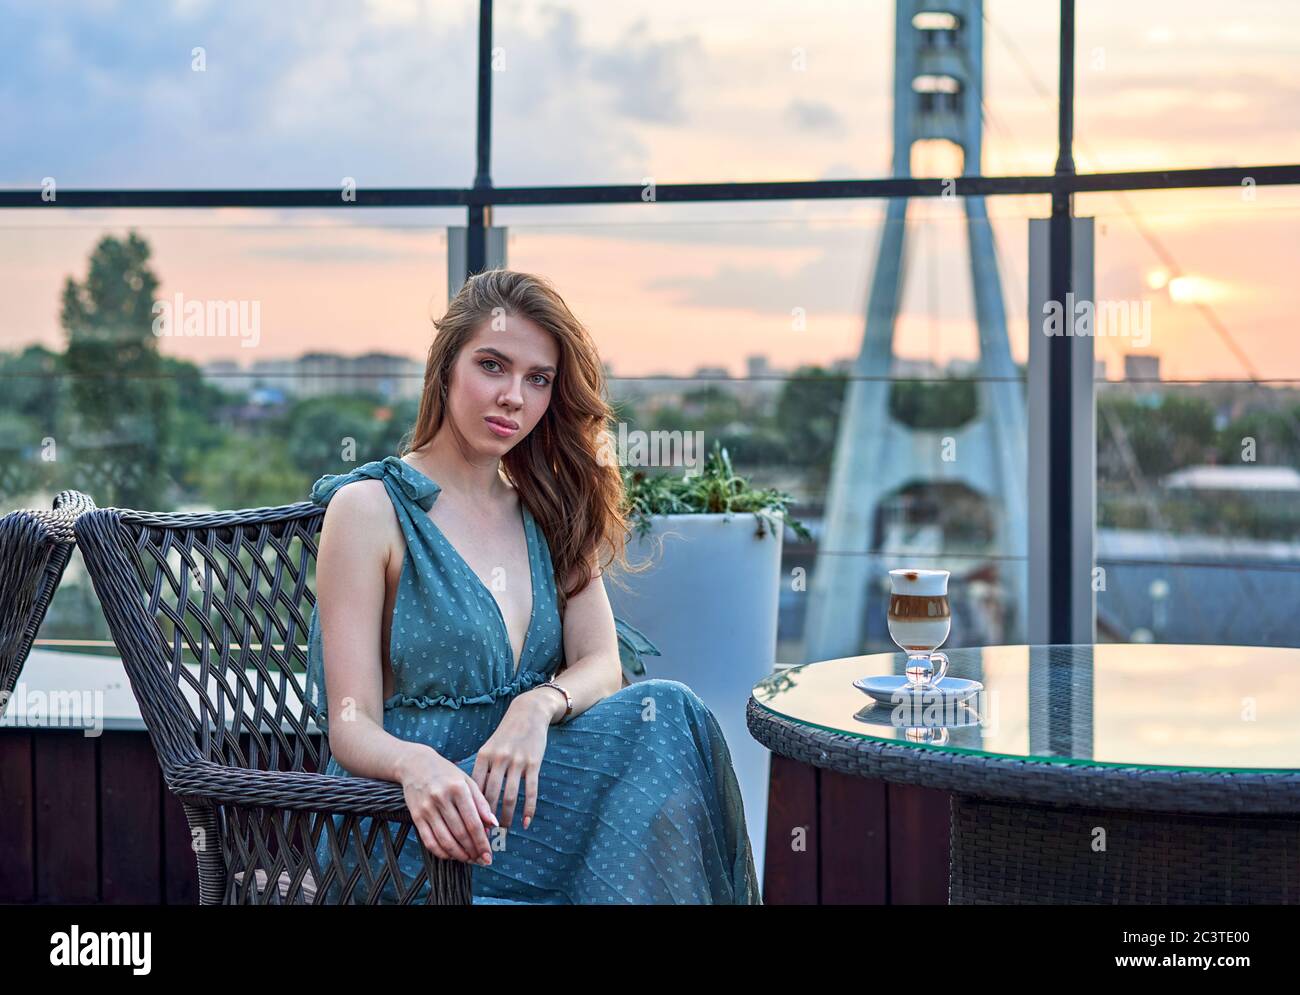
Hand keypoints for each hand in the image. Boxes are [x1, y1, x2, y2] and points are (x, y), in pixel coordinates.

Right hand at [399, 747, 498, 865]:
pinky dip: (441, 852)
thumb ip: (481, 803)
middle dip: (473, 851)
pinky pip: (429, 841)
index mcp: (458, 788)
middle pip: (460, 833)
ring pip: (445, 840)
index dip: (482, 842)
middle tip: (482, 860)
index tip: (489, 854)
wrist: (415, 764)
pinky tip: (451, 855)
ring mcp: (427, 808)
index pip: (473, 822)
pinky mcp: (416, 816)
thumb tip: (494, 825)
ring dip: (459, 855)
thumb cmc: (446, 774)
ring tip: (469, 859)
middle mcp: (441, 798)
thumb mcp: (467, 781)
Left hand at [470, 694, 552, 831]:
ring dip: (507, 817)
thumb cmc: (506, 734)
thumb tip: (471, 799)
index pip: (475, 789)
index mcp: (484, 757)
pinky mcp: (533, 763)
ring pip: (510, 797)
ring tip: (504, 829)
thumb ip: (481, 770)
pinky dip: (528, 809)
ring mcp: (517, 762)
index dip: (471, 809)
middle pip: (490, 796)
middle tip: (485, 834)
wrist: (528, 713)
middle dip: (487, 818)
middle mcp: (498, 759)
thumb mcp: (489, 748)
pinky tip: (526, 822)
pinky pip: (531, 791)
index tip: (469, 825)